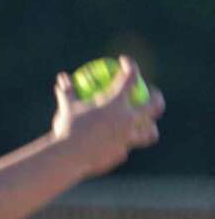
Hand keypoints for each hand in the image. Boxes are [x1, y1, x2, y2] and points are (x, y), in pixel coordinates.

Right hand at [51, 55, 164, 176]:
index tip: (125, 62)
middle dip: (156, 97)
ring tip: (146, 126)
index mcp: (116, 103)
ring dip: (149, 128)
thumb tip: (62, 78)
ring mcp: (128, 138)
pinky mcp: (121, 153)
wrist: (70, 156)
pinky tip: (115, 145)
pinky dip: (121, 145)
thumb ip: (67, 92)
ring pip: (149, 133)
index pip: (130, 79)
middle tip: (151, 94)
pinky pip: (125, 148)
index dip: (130, 67)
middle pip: (154, 106)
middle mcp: (128, 119)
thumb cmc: (68, 128)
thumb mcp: (66, 108)